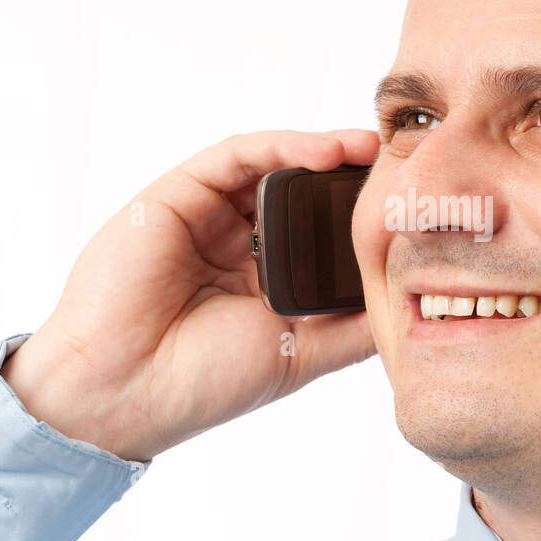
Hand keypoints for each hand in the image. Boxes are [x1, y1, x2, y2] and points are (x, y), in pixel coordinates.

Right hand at [1, 129, 380, 461]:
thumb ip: (351, 326)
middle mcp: (238, 242)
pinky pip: (239, 156)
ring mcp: (209, 216)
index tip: (416, 208)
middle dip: (354, 177)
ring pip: (276, 166)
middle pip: (304, 193)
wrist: (124, 393)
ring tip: (374, 149)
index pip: (323, 233)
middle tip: (404, 166)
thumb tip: (411, 304)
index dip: (364, 218)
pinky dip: (285, 147)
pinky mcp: (178, 193)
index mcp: (265, 279)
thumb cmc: (203, 384)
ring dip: (327, 152)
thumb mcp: (301, 354)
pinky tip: (328, 153)